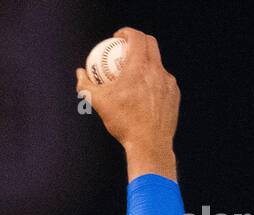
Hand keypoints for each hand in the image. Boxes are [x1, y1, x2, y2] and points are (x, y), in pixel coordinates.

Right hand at [76, 27, 179, 180]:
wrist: (149, 143)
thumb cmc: (123, 122)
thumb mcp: (98, 103)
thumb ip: (86, 85)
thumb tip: (79, 73)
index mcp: (139, 67)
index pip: (136, 37)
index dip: (127, 33)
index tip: (118, 38)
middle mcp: (157, 70)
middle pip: (151, 44)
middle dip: (138, 40)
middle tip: (126, 49)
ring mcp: (168, 82)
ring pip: (157, 63)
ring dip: (145, 62)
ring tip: (133, 73)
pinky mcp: (174, 94)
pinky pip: (162, 81)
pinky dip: (152, 80)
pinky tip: (143, 92)